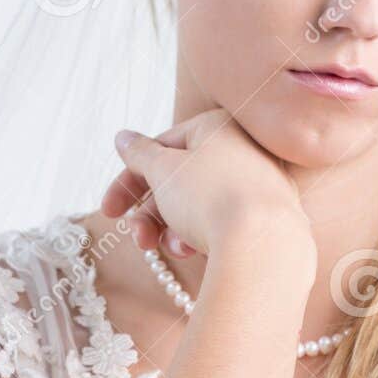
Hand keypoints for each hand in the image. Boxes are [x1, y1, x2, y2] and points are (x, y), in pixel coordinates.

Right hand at [101, 107, 310, 260]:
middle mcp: (241, 150)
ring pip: (198, 205)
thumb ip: (140, 154)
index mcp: (217, 126)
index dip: (130, 181)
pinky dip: (202, 236)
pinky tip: (195, 252)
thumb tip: (124, 138)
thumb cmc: (210, 197)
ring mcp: (257, 184)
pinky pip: (222, 222)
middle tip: (139, 241)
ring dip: (174, 229)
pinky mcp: (266, 217)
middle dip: (151, 216)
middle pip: (178, 181)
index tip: (110, 210)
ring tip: (174, 249)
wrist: (263, 243)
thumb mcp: (164, 169)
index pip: (161, 148)